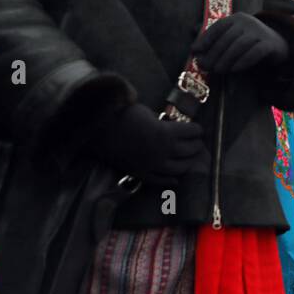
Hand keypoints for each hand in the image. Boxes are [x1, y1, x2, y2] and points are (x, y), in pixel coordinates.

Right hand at [89, 102, 207, 183]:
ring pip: (178, 169)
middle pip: (189, 151)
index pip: (192, 133)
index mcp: (167, 134)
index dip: (197, 130)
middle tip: (198, 143)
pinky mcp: (139, 173)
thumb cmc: (121, 114)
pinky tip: (176, 180)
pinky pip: (158, 181)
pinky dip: (170, 181)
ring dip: (187, 163)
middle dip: (196, 146)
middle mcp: (163, 152)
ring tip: (190, 159)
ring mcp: (151, 166)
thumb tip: (170, 128)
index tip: (199, 130)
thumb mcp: (147, 113)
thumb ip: (161, 123)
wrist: (95, 128)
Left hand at [192, 13, 286, 74]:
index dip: (205, 39)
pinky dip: (243, 61)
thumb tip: (193, 41)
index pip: (218, 27)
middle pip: (227, 38)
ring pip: (239, 45)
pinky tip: (234, 69)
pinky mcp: (269, 44)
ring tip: (218, 70)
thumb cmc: (251, 42)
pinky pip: (254, 53)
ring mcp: (260, 32)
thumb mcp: (234, 36)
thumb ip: (216, 37)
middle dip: (214, 53)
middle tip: (205, 66)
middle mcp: (248, 22)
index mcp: (237, 18)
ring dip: (226, 59)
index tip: (195, 51)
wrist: (280, 44)